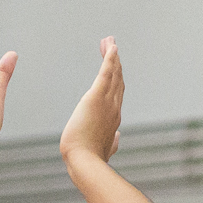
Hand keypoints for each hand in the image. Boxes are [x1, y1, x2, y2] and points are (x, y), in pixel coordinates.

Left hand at [60, 38, 125, 168]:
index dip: (117, 76)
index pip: (117, 92)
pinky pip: (105, 73)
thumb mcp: (104, 149)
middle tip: (111, 44)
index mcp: (114, 118)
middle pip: (118, 78)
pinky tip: (111, 47)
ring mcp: (107, 102)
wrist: (85, 162)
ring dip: (111, 55)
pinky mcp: (96, 97)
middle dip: (115, 61)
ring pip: (113, 73)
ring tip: (108, 40)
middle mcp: (114, 107)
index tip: (114, 64)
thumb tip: (117, 138)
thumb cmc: (90, 159)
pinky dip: (109, 59)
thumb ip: (113, 142)